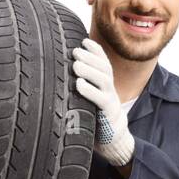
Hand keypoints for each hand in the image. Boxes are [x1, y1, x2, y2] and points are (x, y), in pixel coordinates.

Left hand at [72, 37, 134, 167]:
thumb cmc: (96, 115)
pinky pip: (100, 99)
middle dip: (90, 57)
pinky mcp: (107, 113)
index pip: (104, 61)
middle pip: (103, 67)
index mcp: (106, 83)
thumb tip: (65, 71)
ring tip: (75, 64)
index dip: (96, 50)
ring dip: (89, 70)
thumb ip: (84, 84)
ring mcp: (110, 99)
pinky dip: (89, 90)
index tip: (84, 41)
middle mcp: (109, 88)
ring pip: (103, 80)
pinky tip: (79, 84)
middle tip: (75, 51)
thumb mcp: (92, 96)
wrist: (113, 137)